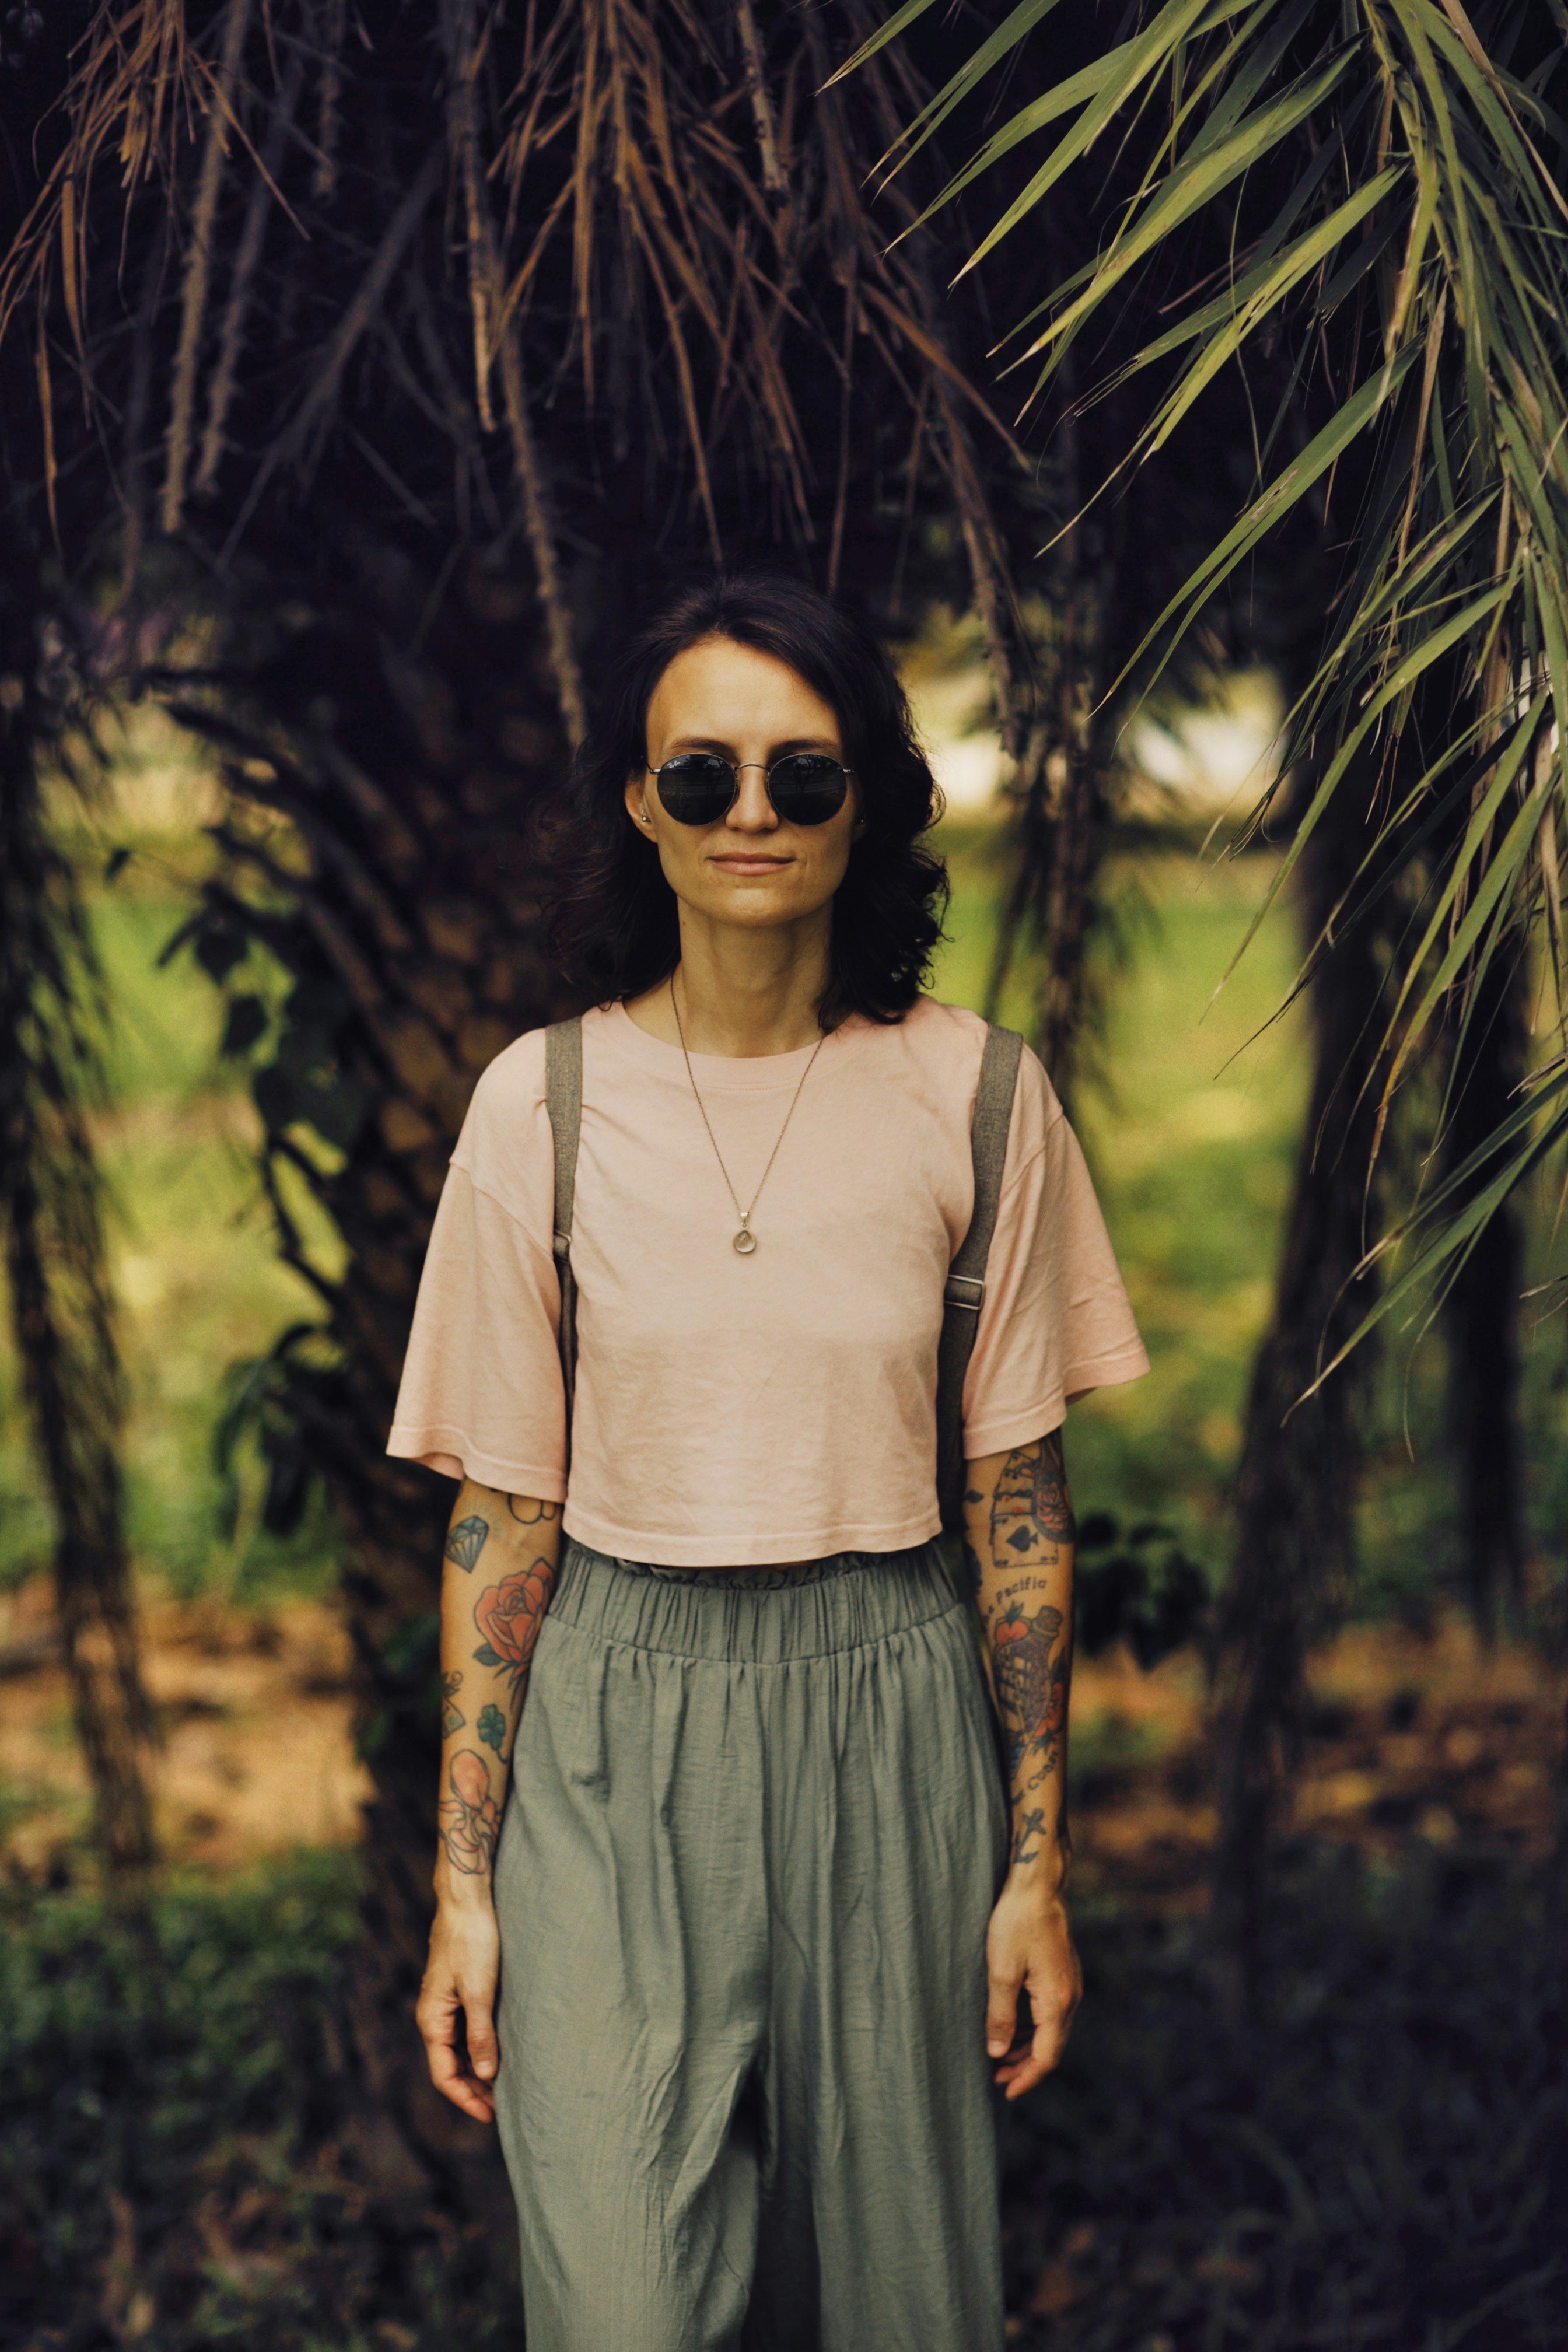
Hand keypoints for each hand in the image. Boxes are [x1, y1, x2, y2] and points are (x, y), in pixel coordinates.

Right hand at [417, 1892, 500, 2123]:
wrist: (467, 1901)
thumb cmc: (472, 1941)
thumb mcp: (479, 1990)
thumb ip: (480, 2033)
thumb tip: (484, 2074)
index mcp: (432, 2019)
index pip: (443, 2074)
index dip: (465, 2098)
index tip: (490, 2116)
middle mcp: (435, 2016)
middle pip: (450, 2065)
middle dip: (473, 2089)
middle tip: (502, 2106)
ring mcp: (446, 2004)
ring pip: (459, 2048)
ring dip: (477, 2069)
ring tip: (504, 2085)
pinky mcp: (459, 1991)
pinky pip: (466, 2030)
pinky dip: (480, 2046)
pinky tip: (499, 2051)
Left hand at [984, 1872, 1081, 2099]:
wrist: (1038, 1885)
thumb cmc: (1016, 1923)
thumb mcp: (1001, 1971)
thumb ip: (1001, 2016)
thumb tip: (998, 2053)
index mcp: (1057, 2001)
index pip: (1047, 2056)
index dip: (1027, 2078)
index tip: (1006, 2091)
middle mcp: (1071, 1997)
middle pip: (1052, 2047)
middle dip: (1025, 2066)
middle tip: (996, 2077)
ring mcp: (1070, 1984)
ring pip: (1053, 2031)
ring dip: (1028, 2047)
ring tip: (1001, 2056)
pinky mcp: (1064, 1973)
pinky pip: (1052, 2013)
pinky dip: (1034, 2028)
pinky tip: (1014, 2027)